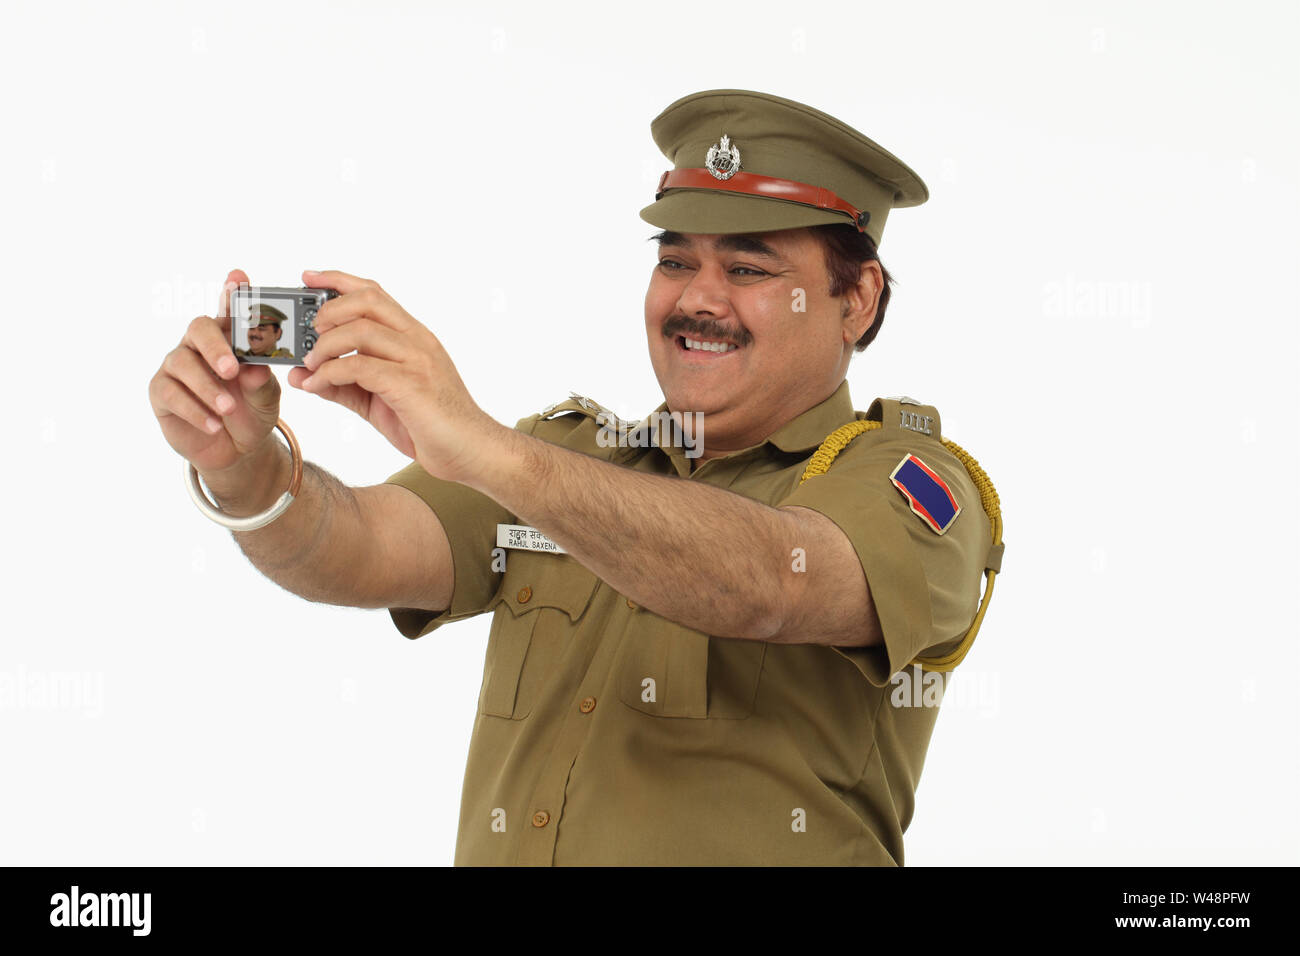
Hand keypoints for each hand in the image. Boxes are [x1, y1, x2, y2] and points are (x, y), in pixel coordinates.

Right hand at [148, 269, 280, 475]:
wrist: (236, 449)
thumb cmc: (252, 412)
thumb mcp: (267, 398)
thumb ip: (262, 382)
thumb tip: (254, 369)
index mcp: (229, 339)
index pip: (229, 311)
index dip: (232, 293)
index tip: (238, 279)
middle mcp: (199, 346)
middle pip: (198, 328)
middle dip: (215, 346)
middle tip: (232, 370)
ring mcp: (177, 367)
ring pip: (182, 363)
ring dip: (208, 387)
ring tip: (228, 408)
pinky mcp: (161, 392)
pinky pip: (171, 393)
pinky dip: (194, 409)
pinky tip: (213, 424)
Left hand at [290, 269, 498, 482]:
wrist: (471, 450)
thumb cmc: (430, 426)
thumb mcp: (377, 401)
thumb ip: (342, 385)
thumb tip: (301, 376)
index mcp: (414, 337)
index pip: (374, 293)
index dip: (338, 280)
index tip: (309, 278)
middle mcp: (417, 340)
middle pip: (367, 300)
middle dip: (329, 310)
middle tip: (311, 333)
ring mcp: (417, 360)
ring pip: (360, 330)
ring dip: (325, 346)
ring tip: (310, 365)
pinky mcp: (411, 385)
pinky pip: (359, 367)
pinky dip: (329, 374)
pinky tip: (316, 386)